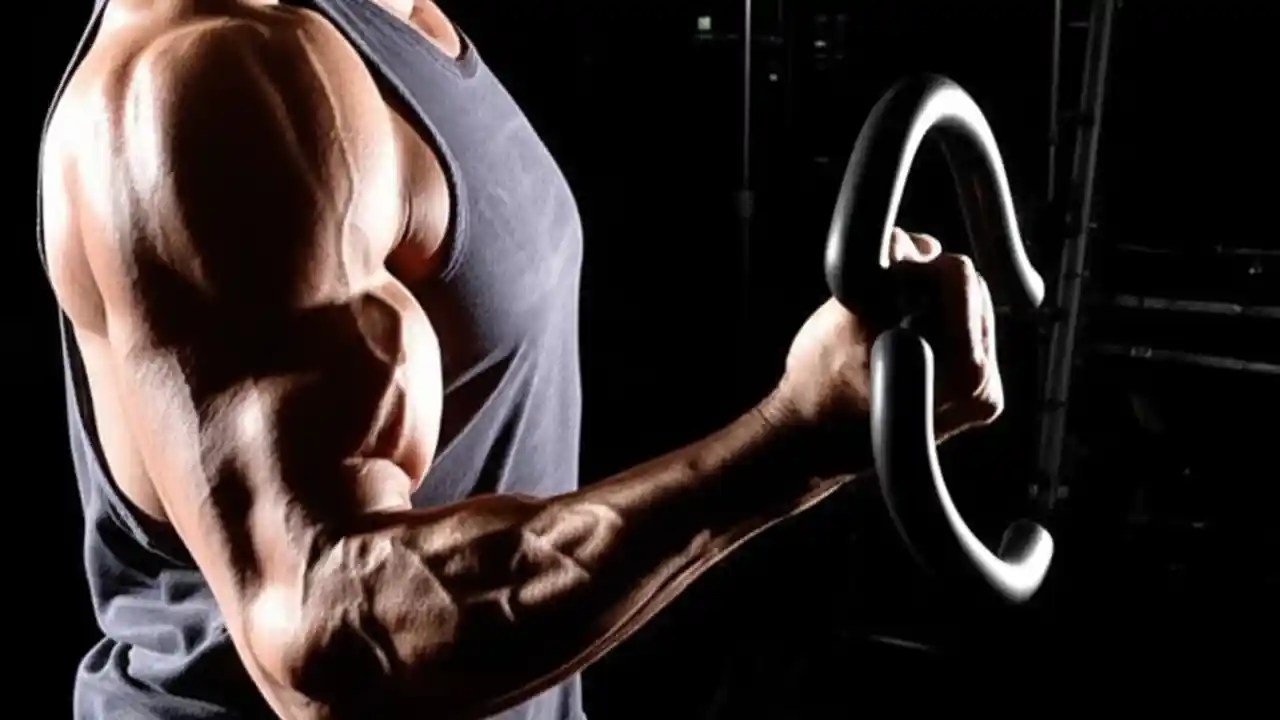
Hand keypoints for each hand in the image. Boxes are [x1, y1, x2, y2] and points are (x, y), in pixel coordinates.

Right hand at [767, 228, 1003, 447]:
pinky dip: (930, 322)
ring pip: (966, 307)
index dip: (916, 262)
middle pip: (971, 290)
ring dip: (927, 300)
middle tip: (882, 298)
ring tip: (884, 323)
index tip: (884, 273)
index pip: (960, 278)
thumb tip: (919, 242)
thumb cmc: (820, 386)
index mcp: (966, 373)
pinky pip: (959, 332)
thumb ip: (889, 270)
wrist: (809, 439)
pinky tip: (896, 337)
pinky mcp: (967, 395)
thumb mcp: (845, 314)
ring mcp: (978, 394)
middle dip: (927, 282)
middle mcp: (983, 388)